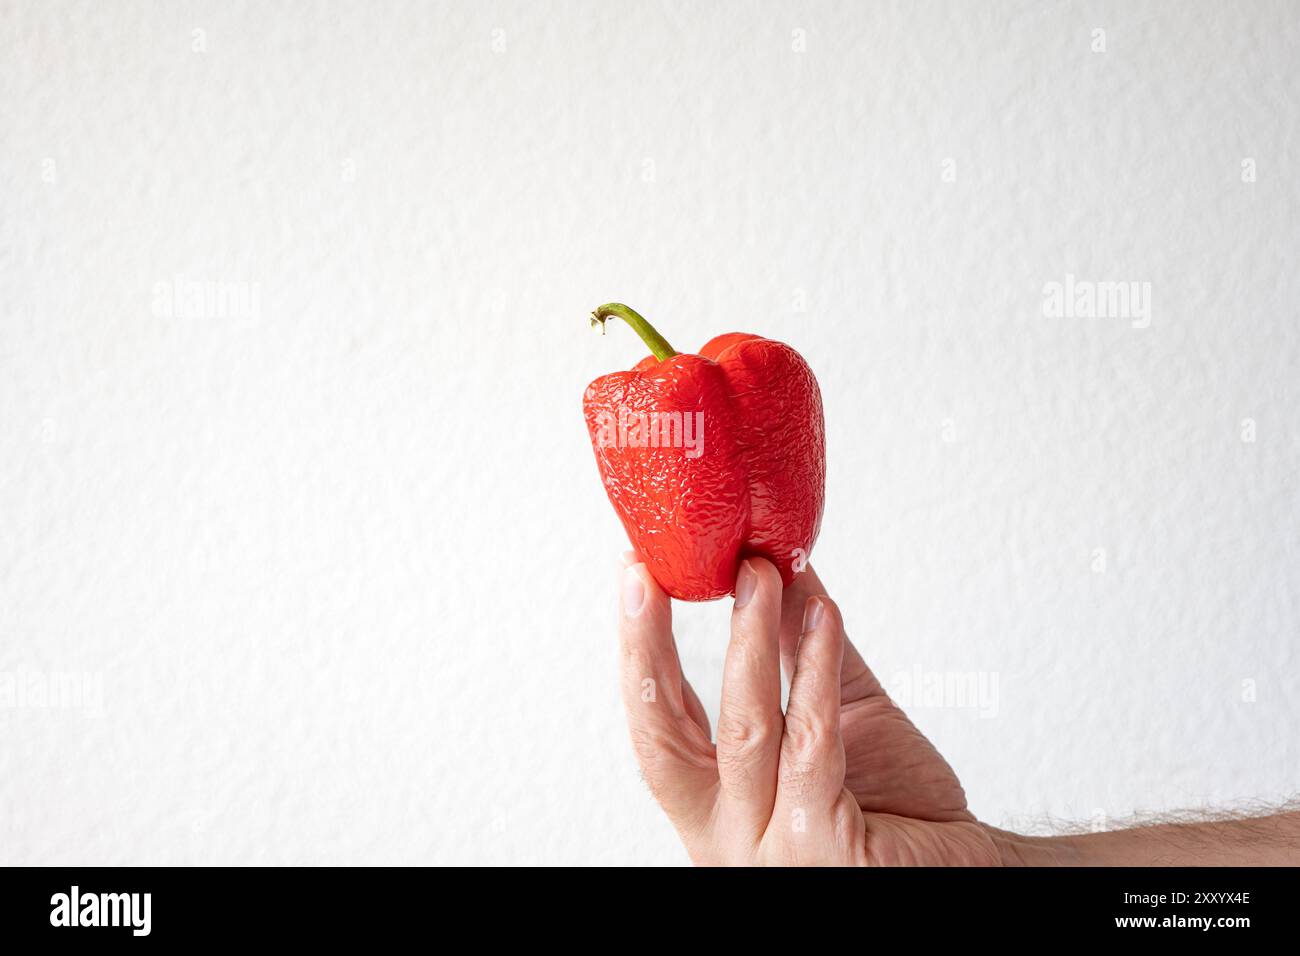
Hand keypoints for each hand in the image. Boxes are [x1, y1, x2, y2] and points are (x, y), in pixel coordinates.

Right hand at [618, 554, 1000, 865]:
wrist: (965, 866)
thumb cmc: (899, 804)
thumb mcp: (834, 714)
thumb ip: (796, 654)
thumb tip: (769, 568)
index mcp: (717, 806)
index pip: (658, 724)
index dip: (638, 651)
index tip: (635, 579)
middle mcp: (728, 836)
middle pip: (664, 737)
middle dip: (648, 646)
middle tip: (650, 574)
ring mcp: (771, 848)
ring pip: (744, 731)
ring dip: (748, 639)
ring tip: (756, 572)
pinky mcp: (824, 847)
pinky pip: (813, 743)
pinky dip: (816, 671)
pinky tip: (824, 617)